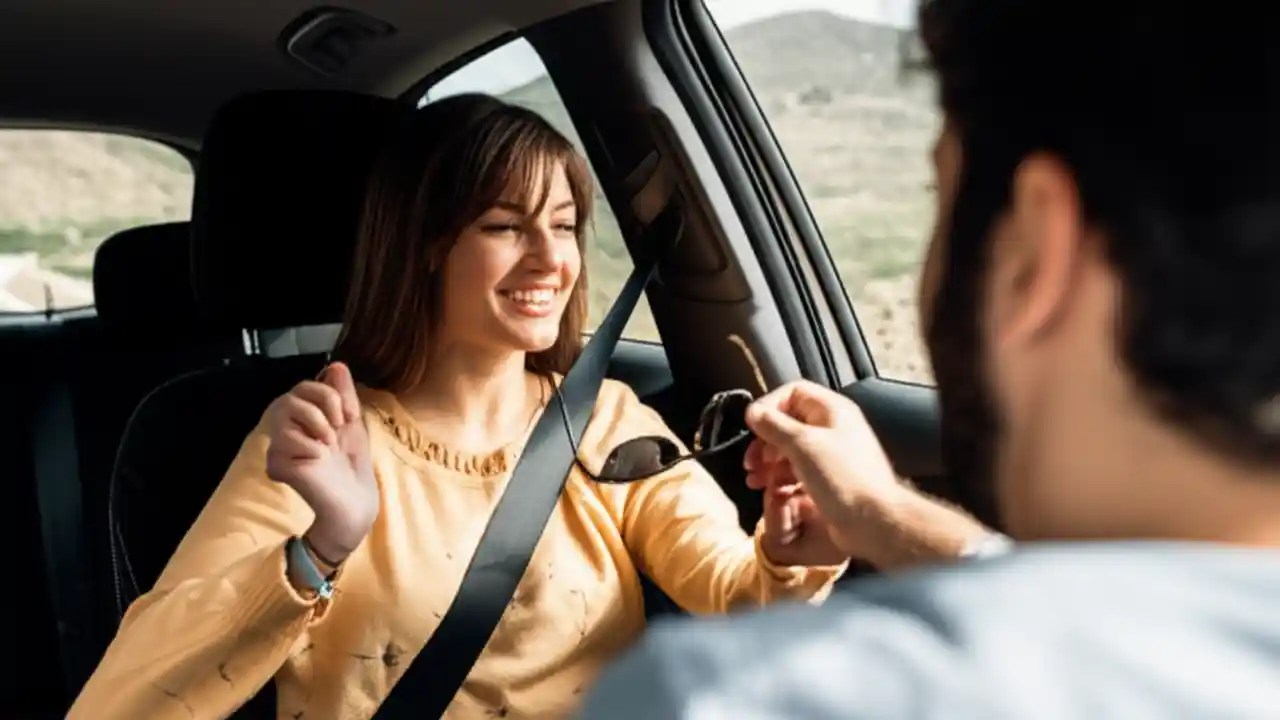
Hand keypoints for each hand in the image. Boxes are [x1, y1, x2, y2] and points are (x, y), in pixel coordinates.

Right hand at [265, 362, 376, 564]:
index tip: (349, 413)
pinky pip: (283, 442)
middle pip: (290, 396)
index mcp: (305, 417)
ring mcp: (280, 448)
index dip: (328, 393)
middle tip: (339, 426)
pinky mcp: (277, 465)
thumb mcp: (352, 422)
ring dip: (316, 423)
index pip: (303, 387)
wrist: (356, 500)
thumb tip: (336, 365)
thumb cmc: (352, 464)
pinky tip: (318, 462)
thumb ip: (343, 394)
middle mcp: (287, 429)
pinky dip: (309, 447)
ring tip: (328, 445)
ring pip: (282, 413)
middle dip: (323, 404)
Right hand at [745, 380, 987, 569]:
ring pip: (790, 449)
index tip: (752, 426)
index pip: (793, 392)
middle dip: (764, 440)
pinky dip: (780, 477)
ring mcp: (830, 454)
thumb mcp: (803, 445)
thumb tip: (752, 411)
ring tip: (755, 479)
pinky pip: (797, 470)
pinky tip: (771, 490)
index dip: (770, 405)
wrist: (874, 521)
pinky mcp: (827, 479)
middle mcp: (831, 428)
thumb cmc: (843, 478)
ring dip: (768, 462)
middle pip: (788, 422)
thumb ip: (774, 425)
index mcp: (832, 410)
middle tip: (750, 461)